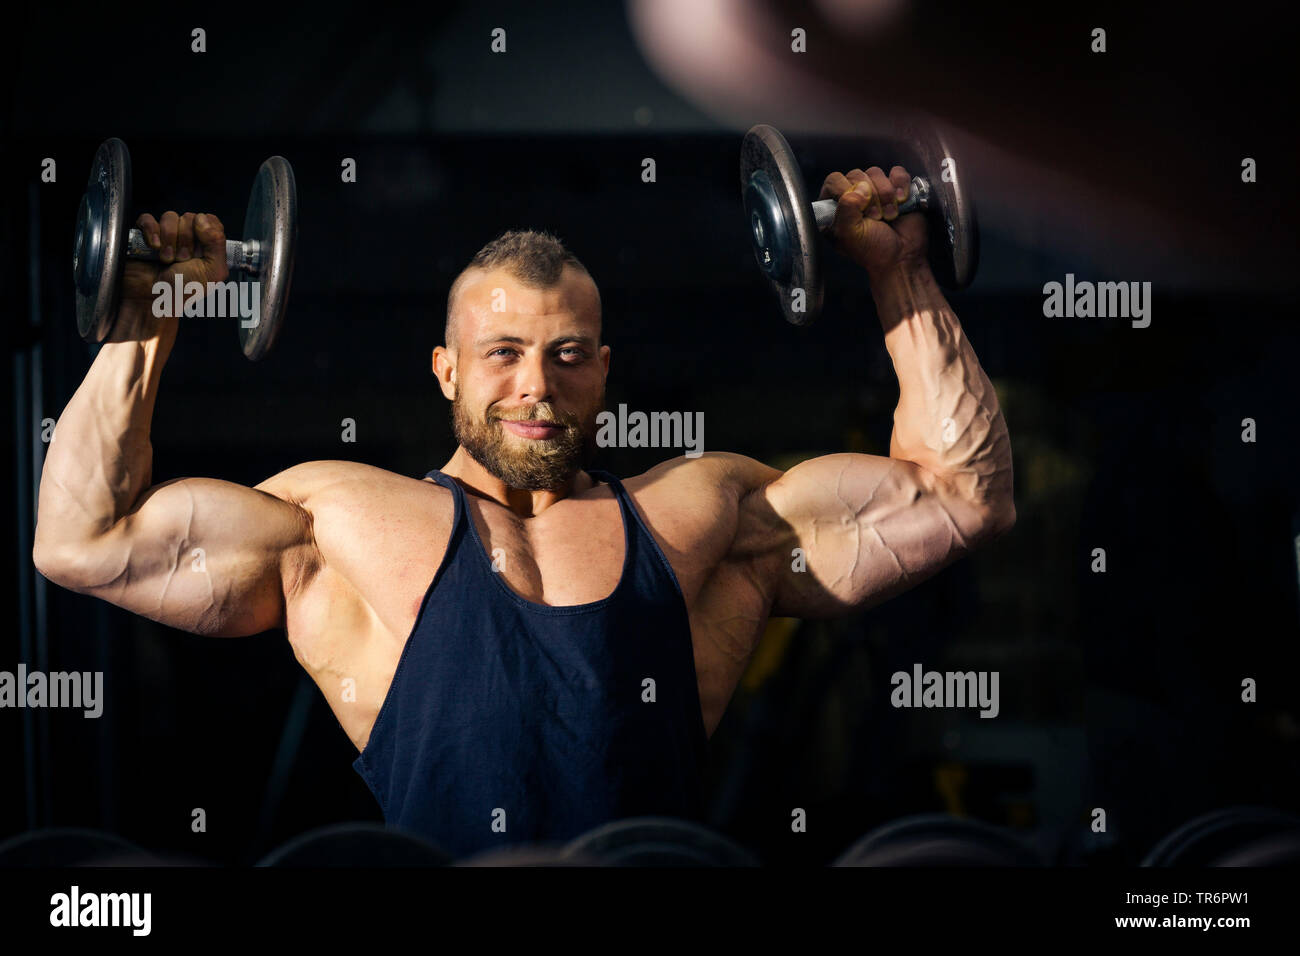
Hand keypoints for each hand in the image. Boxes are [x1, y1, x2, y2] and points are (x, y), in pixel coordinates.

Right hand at [116, 211, 228, 336]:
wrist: (153, 300)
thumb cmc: (182, 290)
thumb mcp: (213, 271)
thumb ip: (218, 243)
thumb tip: (203, 219)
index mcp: (206, 245)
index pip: (210, 220)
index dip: (205, 232)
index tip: (200, 251)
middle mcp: (187, 237)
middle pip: (190, 218)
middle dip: (186, 241)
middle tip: (182, 260)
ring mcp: (165, 234)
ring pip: (170, 217)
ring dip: (169, 240)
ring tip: (167, 259)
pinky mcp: (145, 234)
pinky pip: (148, 219)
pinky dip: (152, 232)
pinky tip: (154, 247)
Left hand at [819, 166, 927, 281]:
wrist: (902, 257)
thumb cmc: (873, 250)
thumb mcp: (849, 234)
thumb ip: (846, 207)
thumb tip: (861, 187)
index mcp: (834, 209)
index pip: (833, 181)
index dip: (846, 191)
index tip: (858, 209)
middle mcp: (853, 197)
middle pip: (855, 174)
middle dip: (869, 197)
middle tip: (875, 218)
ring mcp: (875, 191)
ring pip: (875, 172)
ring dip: (885, 194)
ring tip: (889, 215)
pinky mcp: (895, 188)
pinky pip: (897, 172)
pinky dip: (900, 185)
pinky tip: (902, 201)